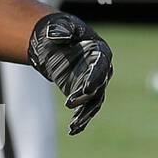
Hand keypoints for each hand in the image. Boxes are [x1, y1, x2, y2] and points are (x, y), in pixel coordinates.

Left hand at [28, 12, 112, 134]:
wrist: (56, 40)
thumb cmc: (61, 30)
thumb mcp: (60, 26)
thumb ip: (60, 30)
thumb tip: (57, 36)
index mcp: (100, 52)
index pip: (102, 67)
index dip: (95, 77)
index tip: (87, 88)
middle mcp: (101, 70)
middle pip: (98, 87)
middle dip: (85, 97)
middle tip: (69, 103)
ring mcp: (94, 83)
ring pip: (93, 102)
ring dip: (84, 114)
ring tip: (73, 125)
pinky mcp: (84, 93)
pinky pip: (85, 109)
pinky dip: (81, 120)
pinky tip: (73, 131)